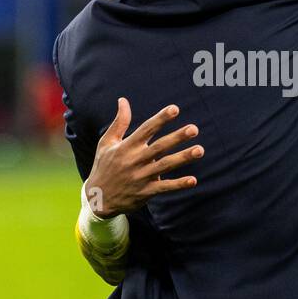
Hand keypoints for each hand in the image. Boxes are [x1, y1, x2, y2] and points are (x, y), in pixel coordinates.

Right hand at [84, 98, 202, 218]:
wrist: (98, 198)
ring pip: (165, 166)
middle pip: (159, 147)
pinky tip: (193, 180)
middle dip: (177, 138)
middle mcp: (135, 160)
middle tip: (194, 129)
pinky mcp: (145, 192)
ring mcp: (141, 177)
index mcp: (126, 147)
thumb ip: (119, 122)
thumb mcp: (107, 143)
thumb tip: (123, 100)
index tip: (175, 109)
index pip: (146, 130)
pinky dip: (178, 184)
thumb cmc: (104, 166)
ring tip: (199, 150)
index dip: (160, 119)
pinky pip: (164, 187)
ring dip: (183, 158)